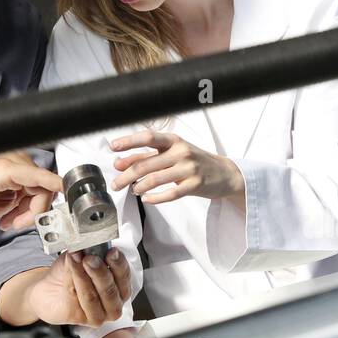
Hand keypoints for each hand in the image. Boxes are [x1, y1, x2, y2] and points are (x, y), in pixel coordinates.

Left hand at [26, 248, 131, 326]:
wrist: (48, 290)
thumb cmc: (70, 275)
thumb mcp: (82, 257)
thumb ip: (90, 251)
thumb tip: (92, 243)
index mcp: (120, 288)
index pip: (124, 276)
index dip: (119, 264)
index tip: (111, 251)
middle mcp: (114, 304)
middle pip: (111, 290)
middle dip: (100, 272)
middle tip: (90, 258)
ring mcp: (100, 315)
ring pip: (93, 296)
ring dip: (84, 276)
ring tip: (77, 259)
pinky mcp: (82, 320)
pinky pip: (76, 300)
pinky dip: (72, 282)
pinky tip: (70, 269)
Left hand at [110, 129, 244, 203]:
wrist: (224, 173)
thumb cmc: (193, 161)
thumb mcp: (172, 153)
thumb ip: (147, 156)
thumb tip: (120, 163)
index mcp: (174, 140)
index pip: (148, 137)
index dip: (129, 142)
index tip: (113, 147)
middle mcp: (181, 152)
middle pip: (146, 164)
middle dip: (126, 175)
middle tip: (115, 183)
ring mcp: (189, 168)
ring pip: (156, 179)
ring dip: (139, 187)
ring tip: (133, 191)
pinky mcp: (195, 185)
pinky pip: (170, 194)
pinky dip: (155, 198)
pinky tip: (147, 199)